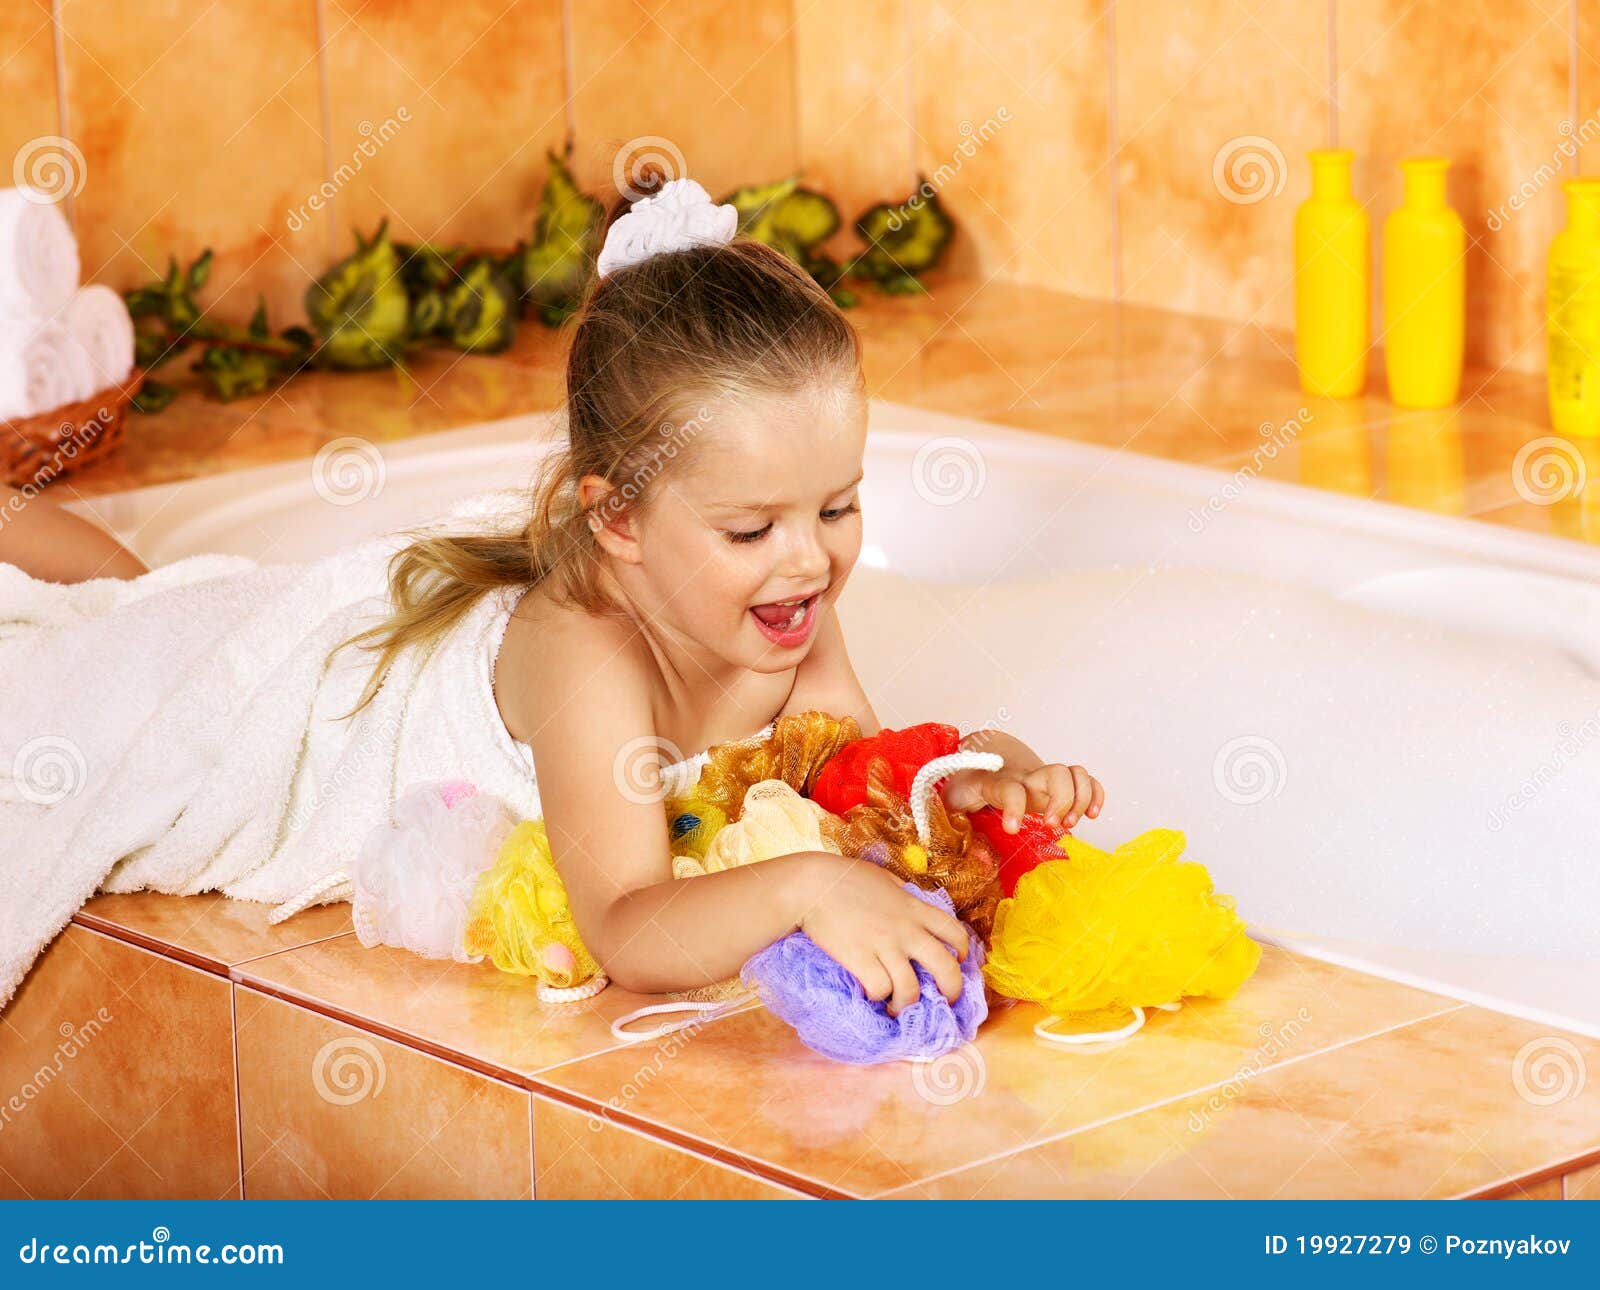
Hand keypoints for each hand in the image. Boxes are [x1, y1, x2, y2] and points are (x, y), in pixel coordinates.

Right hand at [791, 853, 969, 1017]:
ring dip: (907, 1003)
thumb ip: (902, 892)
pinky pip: (880, 990)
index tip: (958, 960)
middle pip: (946, 968)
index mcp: (914, 908)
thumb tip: (911, 899)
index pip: (955, 932)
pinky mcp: (860, 959)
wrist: (812, 886)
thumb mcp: (884, 878)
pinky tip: (871, 993)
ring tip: (897, 1006)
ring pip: (911, 990)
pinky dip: (877, 997)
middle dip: (952, 990)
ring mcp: (884, 946)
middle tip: (945, 1000)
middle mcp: (906, 930)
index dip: (962, 951)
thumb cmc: (844, 877)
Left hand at [940, 761, 1104, 831]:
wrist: (979, 754)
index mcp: (996, 781)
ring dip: (1081, 798)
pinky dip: (1094, 793)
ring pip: (1073, 773)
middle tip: (1053, 826)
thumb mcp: (951, 801)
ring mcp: (1043, 777)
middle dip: (1061, 801)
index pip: (1010, 789)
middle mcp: (1024, 776)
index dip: (1015, 807)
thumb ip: (956, 826)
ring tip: (1071, 823)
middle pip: (1055, 774)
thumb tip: (979, 861)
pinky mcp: (1056, 782)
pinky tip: (1092, 814)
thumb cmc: (965, 782)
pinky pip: (1084, 779)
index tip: (1013, 828)